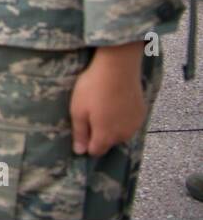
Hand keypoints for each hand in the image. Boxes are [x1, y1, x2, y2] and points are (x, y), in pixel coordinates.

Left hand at [70, 41, 145, 156]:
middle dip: (99, 134)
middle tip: (91, 113)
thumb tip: (79, 152)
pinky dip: (122, 117)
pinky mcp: (142, 113)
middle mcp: (123, 135)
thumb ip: (80, 133)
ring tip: (103, 106)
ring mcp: (135, 124)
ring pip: (120, 133)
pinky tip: (116, 103)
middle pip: (108, 142)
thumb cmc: (93, 88)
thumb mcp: (78, 110)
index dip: (87, 144)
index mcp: (106, 136)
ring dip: (112, 126)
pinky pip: (129, 122)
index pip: (96, 151)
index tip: (82, 130)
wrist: (118, 68)